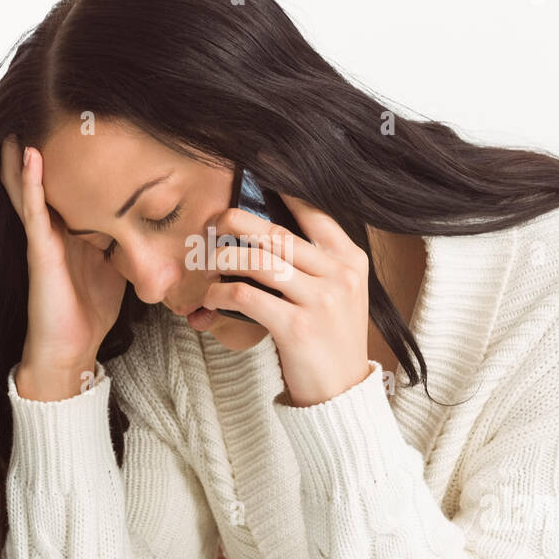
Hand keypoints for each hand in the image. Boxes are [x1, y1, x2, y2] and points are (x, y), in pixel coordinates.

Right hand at [0, 136, 127, 377]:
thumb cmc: (90, 312)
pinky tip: (31, 156)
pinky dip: (30, 183)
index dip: (69, 161)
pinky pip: (33, 211)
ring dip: (24, 158)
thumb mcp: (117, 268)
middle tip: (38, 114)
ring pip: (28, 189)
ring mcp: (43, 239)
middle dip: (38, 151)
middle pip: (41, 183)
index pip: (67, 188)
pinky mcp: (40, 251)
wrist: (71, 350)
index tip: (75, 126)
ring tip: (21, 124)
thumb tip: (160, 227)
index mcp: (70, 232)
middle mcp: (53, 231)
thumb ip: (127, 244)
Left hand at [202, 195, 370, 406]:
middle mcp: (340, 275)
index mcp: (350, 260)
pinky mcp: (298, 328)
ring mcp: (321, 301)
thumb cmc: (330, 339)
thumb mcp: (337, 293)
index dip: (284, 188)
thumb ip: (312, 263)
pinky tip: (211, 298)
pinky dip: (221, 293)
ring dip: (225, 260)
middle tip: (215, 220)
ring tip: (208, 266)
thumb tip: (261, 232)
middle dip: (239, 222)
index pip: (315, 212)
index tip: (258, 166)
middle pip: (279, 234)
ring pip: (260, 261)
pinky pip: (248, 297)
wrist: (342, 392)